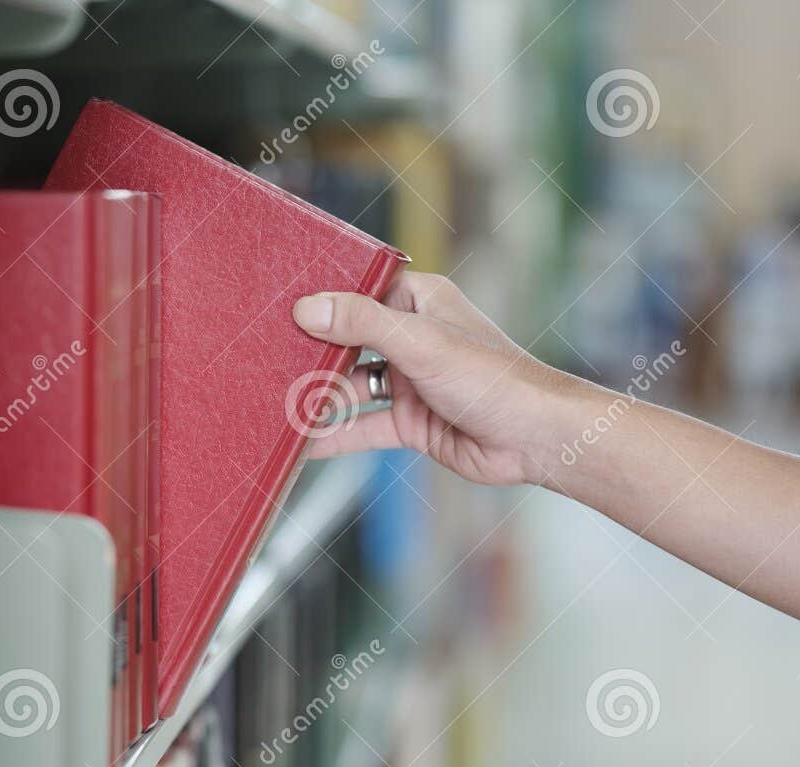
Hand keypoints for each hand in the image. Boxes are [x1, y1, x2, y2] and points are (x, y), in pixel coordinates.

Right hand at [292, 270, 590, 486]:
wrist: (535, 440)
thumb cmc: (494, 379)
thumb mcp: (421, 343)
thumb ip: (363, 325)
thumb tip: (307, 309)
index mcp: (419, 301)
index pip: (359, 290)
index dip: (321, 297)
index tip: (278, 304)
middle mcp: (411, 337)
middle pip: (347, 340)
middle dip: (311, 352)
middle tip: (264, 357)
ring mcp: (409, 382)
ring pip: (349, 386)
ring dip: (317, 397)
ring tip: (273, 404)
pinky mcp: (409, 422)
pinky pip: (360, 426)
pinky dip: (332, 435)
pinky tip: (299, 443)